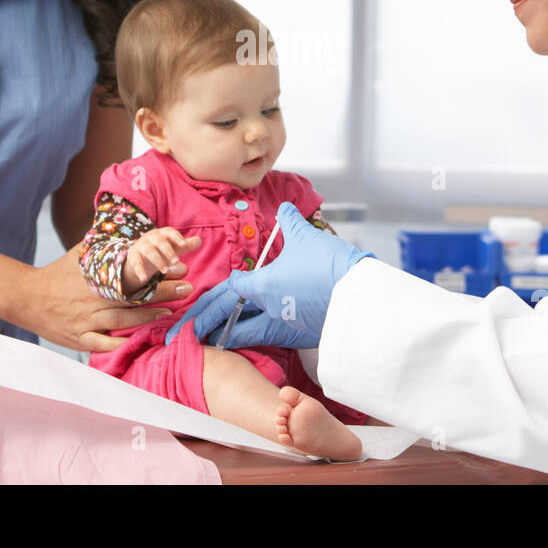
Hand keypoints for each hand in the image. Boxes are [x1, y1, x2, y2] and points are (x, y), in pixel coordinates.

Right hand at [14, 243, 191, 351]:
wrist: (27, 297)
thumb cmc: (58, 273)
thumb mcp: (81, 253)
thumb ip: (105, 243)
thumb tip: (128, 225)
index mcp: (96, 276)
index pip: (134, 273)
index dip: (159, 271)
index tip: (180, 266)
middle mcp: (94, 298)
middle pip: (134, 296)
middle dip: (163, 292)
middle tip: (187, 288)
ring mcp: (86, 320)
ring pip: (123, 321)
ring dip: (148, 318)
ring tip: (169, 312)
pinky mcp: (79, 338)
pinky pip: (102, 344)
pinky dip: (119, 344)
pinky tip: (138, 341)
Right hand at [124, 228, 200, 293]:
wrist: (138, 255)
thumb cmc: (160, 249)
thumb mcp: (173, 247)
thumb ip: (185, 245)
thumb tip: (199, 240)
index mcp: (162, 234)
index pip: (169, 232)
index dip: (177, 237)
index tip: (184, 244)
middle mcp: (151, 238)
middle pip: (159, 241)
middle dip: (168, 250)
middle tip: (176, 261)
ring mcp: (141, 247)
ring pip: (148, 251)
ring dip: (157, 260)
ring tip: (165, 271)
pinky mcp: (133, 258)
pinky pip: (136, 263)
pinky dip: (139, 270)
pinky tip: (144, 279)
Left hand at [166, 202, 373, 349]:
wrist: (362, 297)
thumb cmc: (332, 265)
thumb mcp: (307, 237)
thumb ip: (291, 222)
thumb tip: (285, 207)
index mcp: (264, 285)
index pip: (227, 292)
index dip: (207, 302)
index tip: (189, 313)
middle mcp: (269, 310)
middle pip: (229, 320)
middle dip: (205, 326)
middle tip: (184, 334)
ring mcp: (285, 327)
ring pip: (248, 334)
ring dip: (228, 336)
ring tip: (213, 340)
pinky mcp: (302, 337)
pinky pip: (270, 339)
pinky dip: (256, 337)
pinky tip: (252, 337)